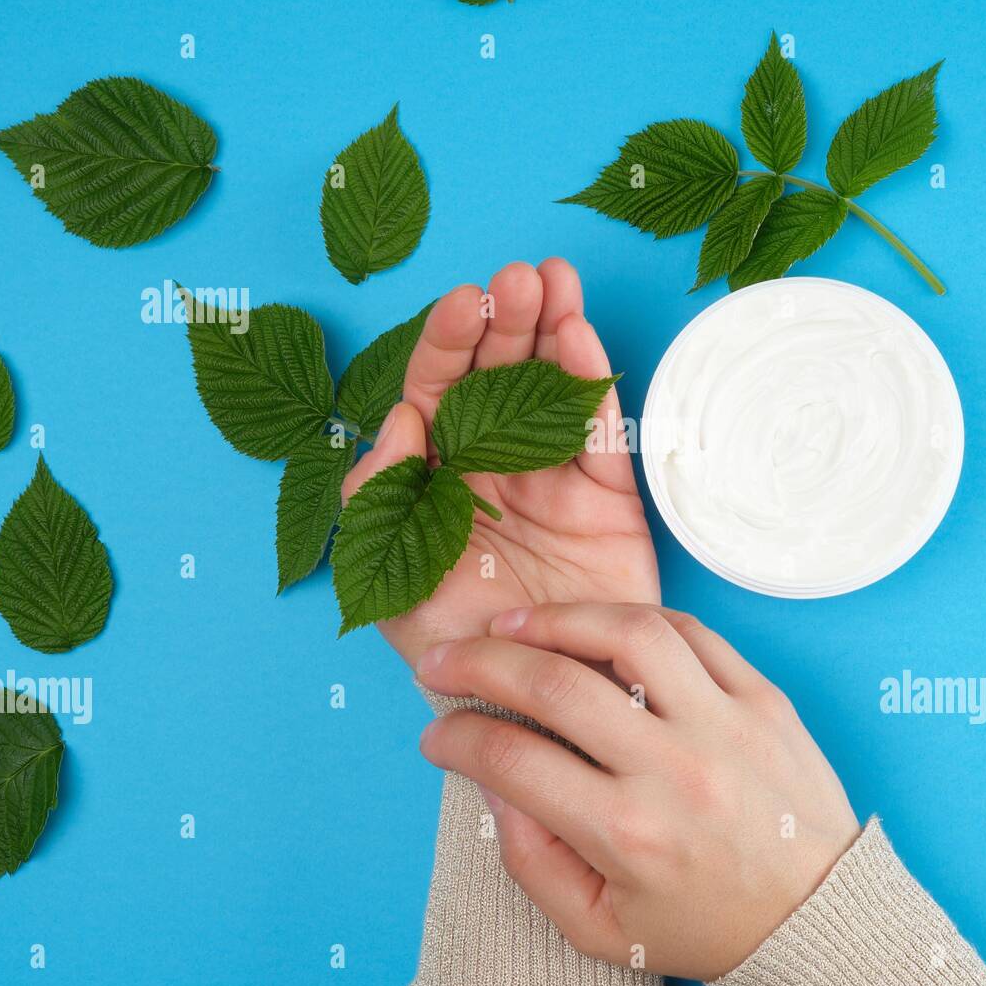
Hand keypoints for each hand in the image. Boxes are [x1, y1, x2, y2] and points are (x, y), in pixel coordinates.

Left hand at [342, 260, 659, 668]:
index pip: (439, 393)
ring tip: (555, 280)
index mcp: (437, 477)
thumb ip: (379, 499)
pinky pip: (599, 435)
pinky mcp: (606, 501)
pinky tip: (583, 338)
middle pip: (499, 376)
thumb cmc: (449, 650)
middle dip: (506, 323)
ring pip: (553, 390)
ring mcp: (553, 480)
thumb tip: (400, 420)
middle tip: (518, 277)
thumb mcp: (388, 581)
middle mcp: (495, 466)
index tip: (459, 302)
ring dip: (553, 332)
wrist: (528, 708)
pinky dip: (593, 386)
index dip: (448, 344)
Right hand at [414, 602, 860, 980]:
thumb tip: (493, 784)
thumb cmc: (706, 925)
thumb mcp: (601, 929)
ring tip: (514, 623)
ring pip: (628, 634)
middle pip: (555, 684)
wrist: (819, 918)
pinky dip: (635, 619)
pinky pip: (693, 632)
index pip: (513, 759)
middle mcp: (675, 768)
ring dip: (558, 618)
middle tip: (444, 659)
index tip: (437, 733)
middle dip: (479, 662)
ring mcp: (725, 723)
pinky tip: (597, 624)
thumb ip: (532, 863)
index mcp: (628, 833)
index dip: (457, 738)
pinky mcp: (763, 698)